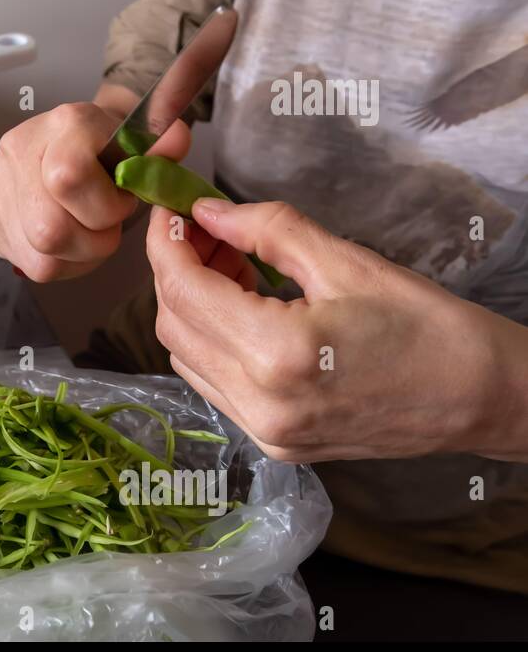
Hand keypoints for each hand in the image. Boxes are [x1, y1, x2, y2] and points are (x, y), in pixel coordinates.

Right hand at [0, 96, 190, 280]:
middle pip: (50, 229)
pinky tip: (72, 241)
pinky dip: (61, 262)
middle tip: (107, 224)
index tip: (121, 199)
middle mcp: (19, 152)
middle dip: (93, 239)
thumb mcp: (142, 142)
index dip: (105, 205)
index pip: (69, 178)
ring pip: (41, 254)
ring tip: (90, 232)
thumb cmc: (109, 147)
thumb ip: (163, 146)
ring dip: (78, 255)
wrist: (74, 140)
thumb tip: (176, 140)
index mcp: (61, 125)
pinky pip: (31, 264)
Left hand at [145, 200, 527, 462]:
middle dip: (177, 270)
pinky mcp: (274, 442)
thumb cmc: (428, 327)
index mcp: (277, 355)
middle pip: (174, 324)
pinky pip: (214, 383)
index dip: (166, 243)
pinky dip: (212, 340)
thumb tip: (208, 211)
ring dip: (192, 305)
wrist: (484, 399)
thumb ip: (266, 231)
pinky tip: (244, 307)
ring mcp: (264, 431)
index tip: (170, 209)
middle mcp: (259, 403)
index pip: (184, 290)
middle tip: (205, 229)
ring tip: (232, 264)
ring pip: (186, 356)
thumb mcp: (346, 262)